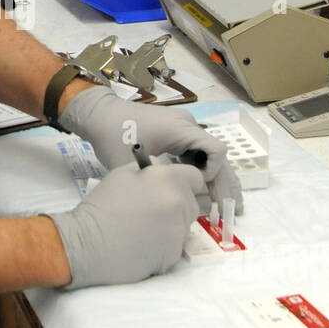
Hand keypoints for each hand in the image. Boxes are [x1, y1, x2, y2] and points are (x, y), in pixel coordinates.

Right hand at [43, 161, 204, 289]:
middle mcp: (178, 202)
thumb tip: (162, 172)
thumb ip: (149, 171)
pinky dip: (162, 249)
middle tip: (152, 214)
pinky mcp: (173, 254)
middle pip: (192, 205)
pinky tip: (141, 247)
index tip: (173, 190)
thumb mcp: (121, 174)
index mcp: (167, 179)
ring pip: (184, 228)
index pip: (195, 178)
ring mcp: (178, 230)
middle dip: (177, 208)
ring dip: (170, 229)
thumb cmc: (100, 206)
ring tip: (143, 232)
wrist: (87, 243)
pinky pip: (175, 248)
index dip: (184, 184)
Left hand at [59, 86, 243, 213]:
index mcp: (181, 129)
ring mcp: (184, 128)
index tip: (199, 189)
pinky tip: (205, 193)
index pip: (216, 151)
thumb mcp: (132, 163)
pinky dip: (202, 172)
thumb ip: (156, 182)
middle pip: (216, 157)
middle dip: (223, 184)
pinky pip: (196, 153)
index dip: (213, 173)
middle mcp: (188, 126)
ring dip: (215, 180)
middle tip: (228, 213)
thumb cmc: (114, 135)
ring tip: (225, 207)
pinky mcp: (177, 134)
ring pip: (209, 156)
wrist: (100, 114)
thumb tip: (176, 205)